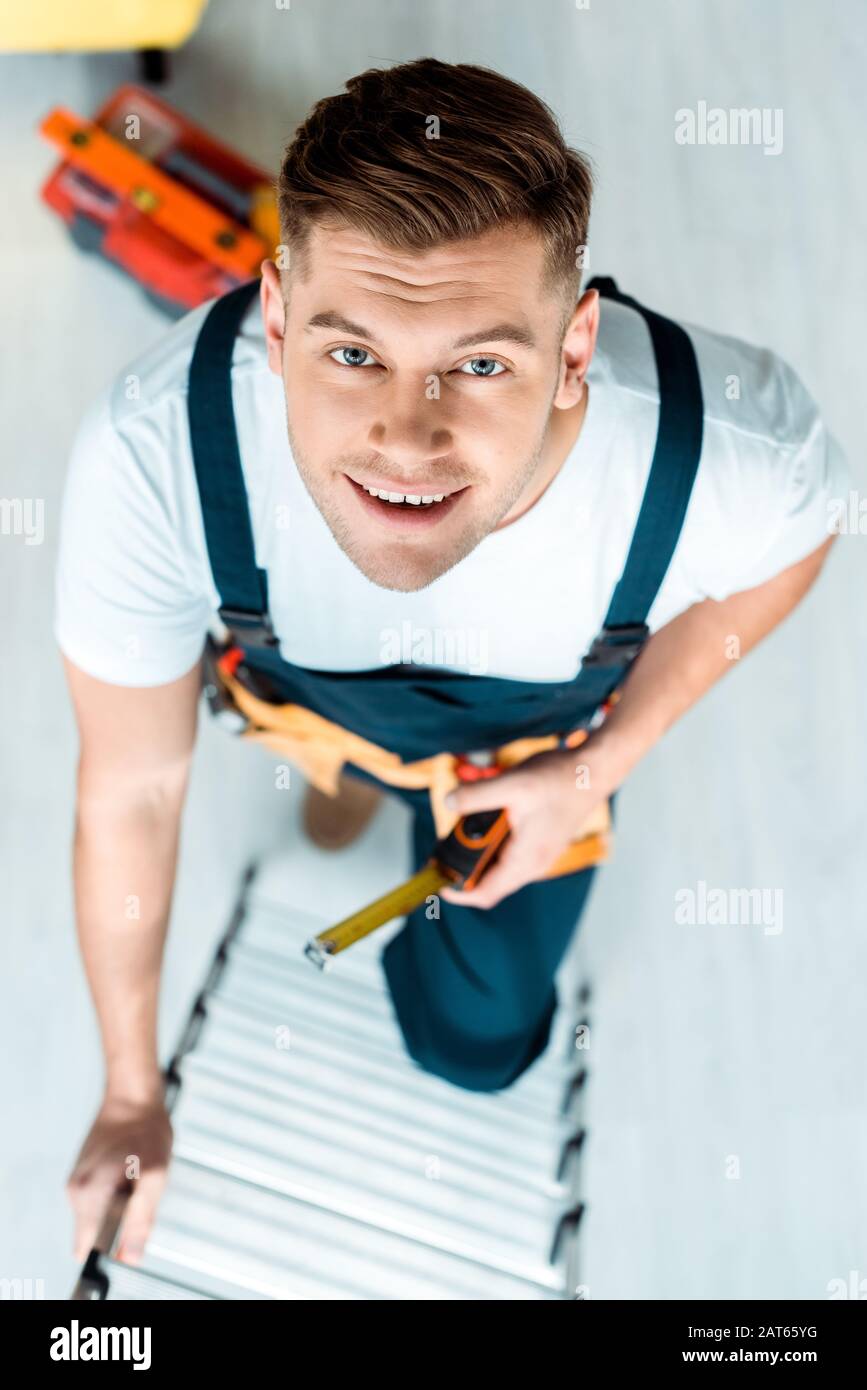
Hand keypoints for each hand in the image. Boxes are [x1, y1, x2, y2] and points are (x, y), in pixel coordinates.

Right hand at [66, 1088, 172, 1265]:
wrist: (134, 1097)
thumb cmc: (146, 1131)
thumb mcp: (154, 1176)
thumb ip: (141, 1219)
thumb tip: (131, 1257)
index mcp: (86, 1194)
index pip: (87, 1244)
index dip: (113, 1243)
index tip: (130, 1222)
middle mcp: (74, 1191)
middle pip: (98, 1229)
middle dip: (122, 1218)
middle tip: (139, 1186)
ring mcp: (76, 1181)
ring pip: (101, 1213)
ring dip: (121, 1203)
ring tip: (135, 1174)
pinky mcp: (83, 1174)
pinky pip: (101, 1199)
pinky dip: (117, 1191)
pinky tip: (128, 1170)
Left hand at [440, 744, 612, 908]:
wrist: (593, 771)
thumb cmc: (560, 779)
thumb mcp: (513, 784)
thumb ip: (477, 795)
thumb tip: (448, 802)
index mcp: (525, 860)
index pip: (485, 893)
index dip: (458, 892)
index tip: (438, 879)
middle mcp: (533, 864)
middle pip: (489, 880)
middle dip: (465, 863)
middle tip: (448, 839)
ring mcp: (539, 855)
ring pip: (499, 865)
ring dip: (480, 848)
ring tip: (468, 821)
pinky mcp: (541, 843)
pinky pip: (510, 852)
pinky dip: (494, 839)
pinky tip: (491, 813)